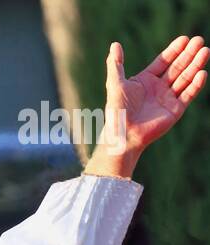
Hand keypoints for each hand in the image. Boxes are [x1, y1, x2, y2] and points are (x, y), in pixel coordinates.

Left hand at [86, 36, 207, 177]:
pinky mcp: (174, 111)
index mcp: (146, 81)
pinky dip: (195, 85)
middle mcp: (159, 89)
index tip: (185, 39)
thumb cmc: (117, 111)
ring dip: (195, 65)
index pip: (164, 61)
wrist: (124, 135)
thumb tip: (114, 45)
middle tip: (199, 41)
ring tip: (205, 51)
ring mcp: (168, 100)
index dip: (174, 50)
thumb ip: (116, 64)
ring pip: (185, 79)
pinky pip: (188, 95)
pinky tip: (202, 73)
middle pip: (177, 67)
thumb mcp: (115, 84)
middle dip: (188, 54)